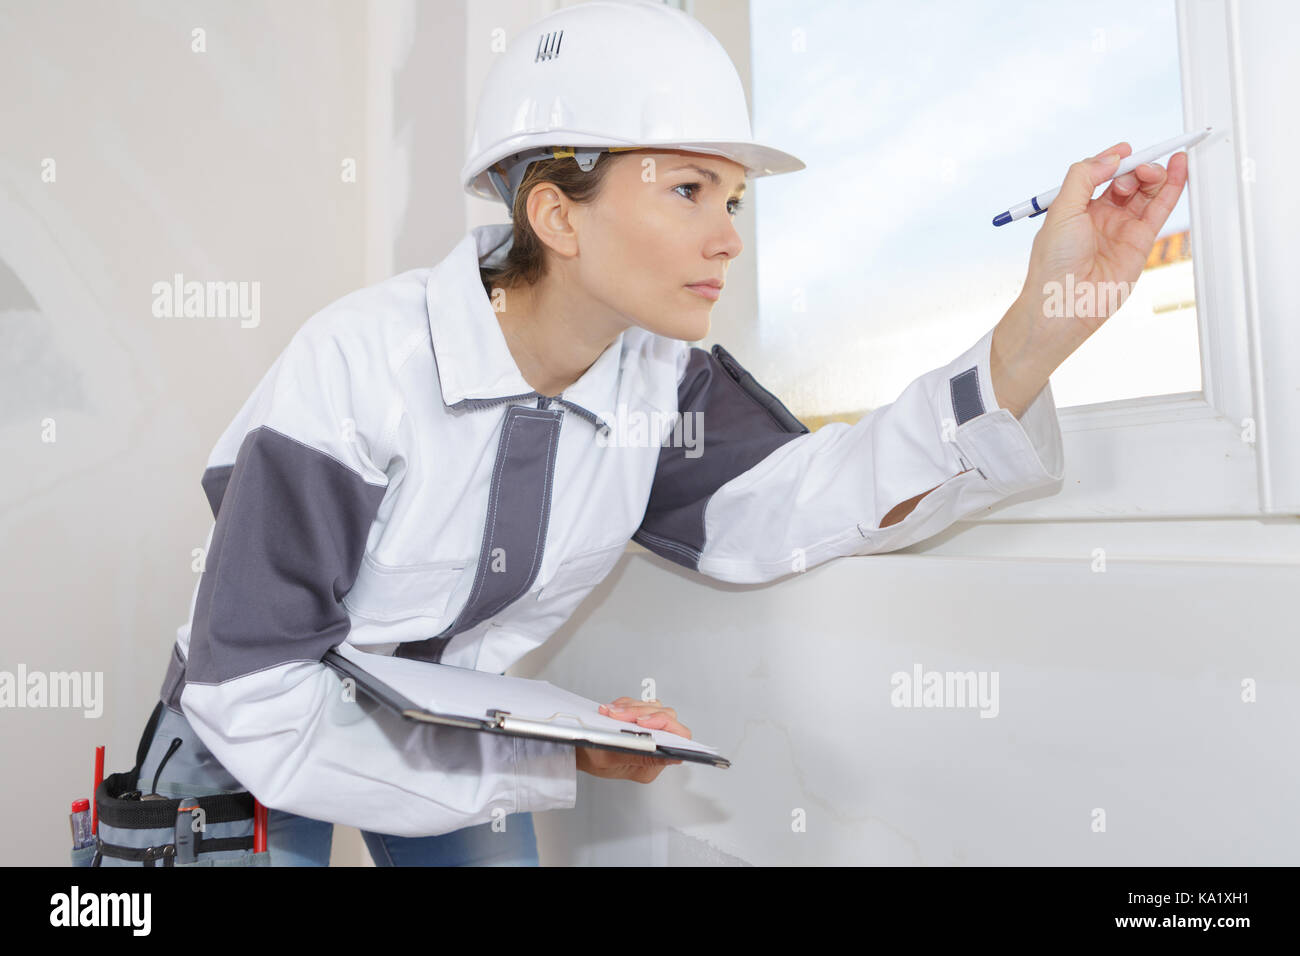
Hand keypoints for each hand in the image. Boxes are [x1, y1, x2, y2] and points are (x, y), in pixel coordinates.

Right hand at [575, 697, 691, 782]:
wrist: (573, 748)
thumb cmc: (589, 758)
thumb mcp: (609, 760)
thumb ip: (639, 756)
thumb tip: (670, 755)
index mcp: (652, 763)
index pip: (678, 739)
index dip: (665, 724)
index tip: (642, 721)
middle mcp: (653, 747)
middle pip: (665, 717)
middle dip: (640, 711)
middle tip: (618, 715)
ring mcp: (646, 732)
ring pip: (652, 707)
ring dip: (631, 706)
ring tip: (610, 712)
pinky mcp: (636, 720)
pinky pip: (639, 703)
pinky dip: (625, 703)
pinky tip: (610, 709)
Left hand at [993, 140, 1189, 415]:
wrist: (1064, 303)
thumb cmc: (1053, 264)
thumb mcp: (1061, 210)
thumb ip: (1084, 178)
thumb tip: (1111, 157)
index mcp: (1075, 209)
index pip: (1100, 175)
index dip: (1114, 160)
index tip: (1126, 148)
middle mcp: (1099, 218)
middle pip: (1126, 181)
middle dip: (1135, 168)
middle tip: (1138, 168)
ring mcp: (1120, 230)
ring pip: (1145, 192)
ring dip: (1154, 174)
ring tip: (1155, 168)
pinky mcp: (1140, 243)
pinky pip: (1159, 210)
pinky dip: (1172, 187)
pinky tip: (1179, 168)